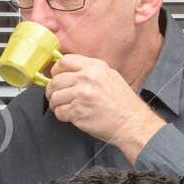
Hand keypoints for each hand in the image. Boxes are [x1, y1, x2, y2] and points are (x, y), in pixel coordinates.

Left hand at [44, 54, 164, 160]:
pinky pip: (59, 112)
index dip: (56, 70)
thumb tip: (68, 71)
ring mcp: (81, 95)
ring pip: (55, 97)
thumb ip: (89, 71)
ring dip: (56, 104)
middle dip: (52, 90)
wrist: (131, 122)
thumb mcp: (110, 76)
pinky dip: (62, 116)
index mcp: (95, 68)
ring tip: (65, 107)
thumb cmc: (122, 103)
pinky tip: (72, 115)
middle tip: (56, 95)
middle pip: (55, 80)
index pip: (64, 61)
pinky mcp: (78, 112)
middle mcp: (87, 79)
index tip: (55, 76)